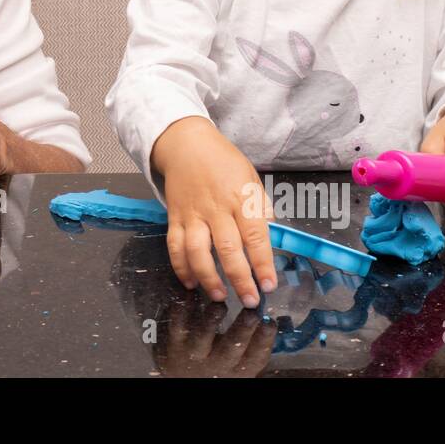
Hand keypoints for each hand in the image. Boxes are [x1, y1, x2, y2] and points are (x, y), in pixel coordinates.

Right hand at [151, 116, 276, 307]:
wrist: (186, 144)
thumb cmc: (224, 161)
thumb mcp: (252, 178)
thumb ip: (261, 209)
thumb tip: (270, 239)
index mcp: (241, 197)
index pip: (255, 236)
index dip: (262, 263)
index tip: (268, 284)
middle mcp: (216, 207)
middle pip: (227, 248)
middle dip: (240, 278)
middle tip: (249, 300)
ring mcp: (192, 213)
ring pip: (196, 251)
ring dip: (208, 278)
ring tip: (219, 296)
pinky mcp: (174, 217)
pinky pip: (174, 246)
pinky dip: (180, 267)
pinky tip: (191, 282)